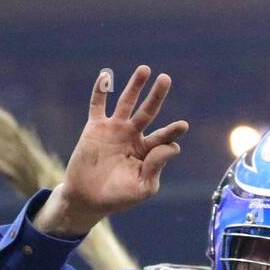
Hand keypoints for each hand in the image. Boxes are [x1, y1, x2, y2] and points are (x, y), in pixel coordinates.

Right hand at [34, 65, 188, 237]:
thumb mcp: (142, 187)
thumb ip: (157, 167)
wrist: (87, 199)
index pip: (163, 137)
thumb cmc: (117, 198)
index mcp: (147, 152)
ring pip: (126, 103)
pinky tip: (105, 75)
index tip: (182, 126)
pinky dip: (100, 90)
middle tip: (166, 79)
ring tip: (145, 69)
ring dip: (135, 86)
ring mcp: (114, 130)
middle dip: (157, 96)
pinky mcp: (95, 128)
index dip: (172, 131)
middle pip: (148, 112)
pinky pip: (98, 105)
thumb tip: (172, 146)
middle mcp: (132, 137)